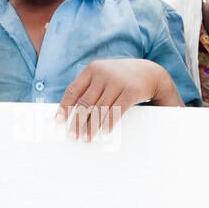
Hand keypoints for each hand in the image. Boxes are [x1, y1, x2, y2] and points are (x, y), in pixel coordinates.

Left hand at [56, 59, 176, 141]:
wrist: (149, 72)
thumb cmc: (121, 78)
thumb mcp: (103, 76)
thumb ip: (88, 89)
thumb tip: (72, 113)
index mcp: (92, 69)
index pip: (73, 89)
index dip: (65, 106)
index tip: (59, 121)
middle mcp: (104, 73)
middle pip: (85, 102)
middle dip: (78, 122)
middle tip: (73, 136)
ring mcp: (118, 82)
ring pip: (100, 109)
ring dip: (92, 127)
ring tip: (86, 138)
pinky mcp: (131, 91)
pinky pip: (117, 111)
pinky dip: (109, 123)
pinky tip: (104, 132)